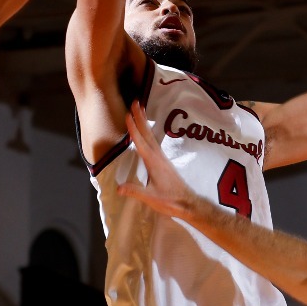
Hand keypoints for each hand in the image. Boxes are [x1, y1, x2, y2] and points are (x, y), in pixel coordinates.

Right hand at [113, 105, 206, 220]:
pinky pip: (154, 143)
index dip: (134, 129)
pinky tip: (147, 133)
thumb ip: (135, 191)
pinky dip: (148, 134)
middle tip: (136, 101)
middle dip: (141, 117)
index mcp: (154, 163)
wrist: (188, 204)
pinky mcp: (164, 163)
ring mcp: (162, 159)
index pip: (141, 142)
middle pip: (147, 134)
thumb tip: (118, 187)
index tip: (128, 115)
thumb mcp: (151, 198)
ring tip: (141, 110)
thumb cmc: (170, 201)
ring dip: (145, 123)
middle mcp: (158, 157)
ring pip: (151, 137)